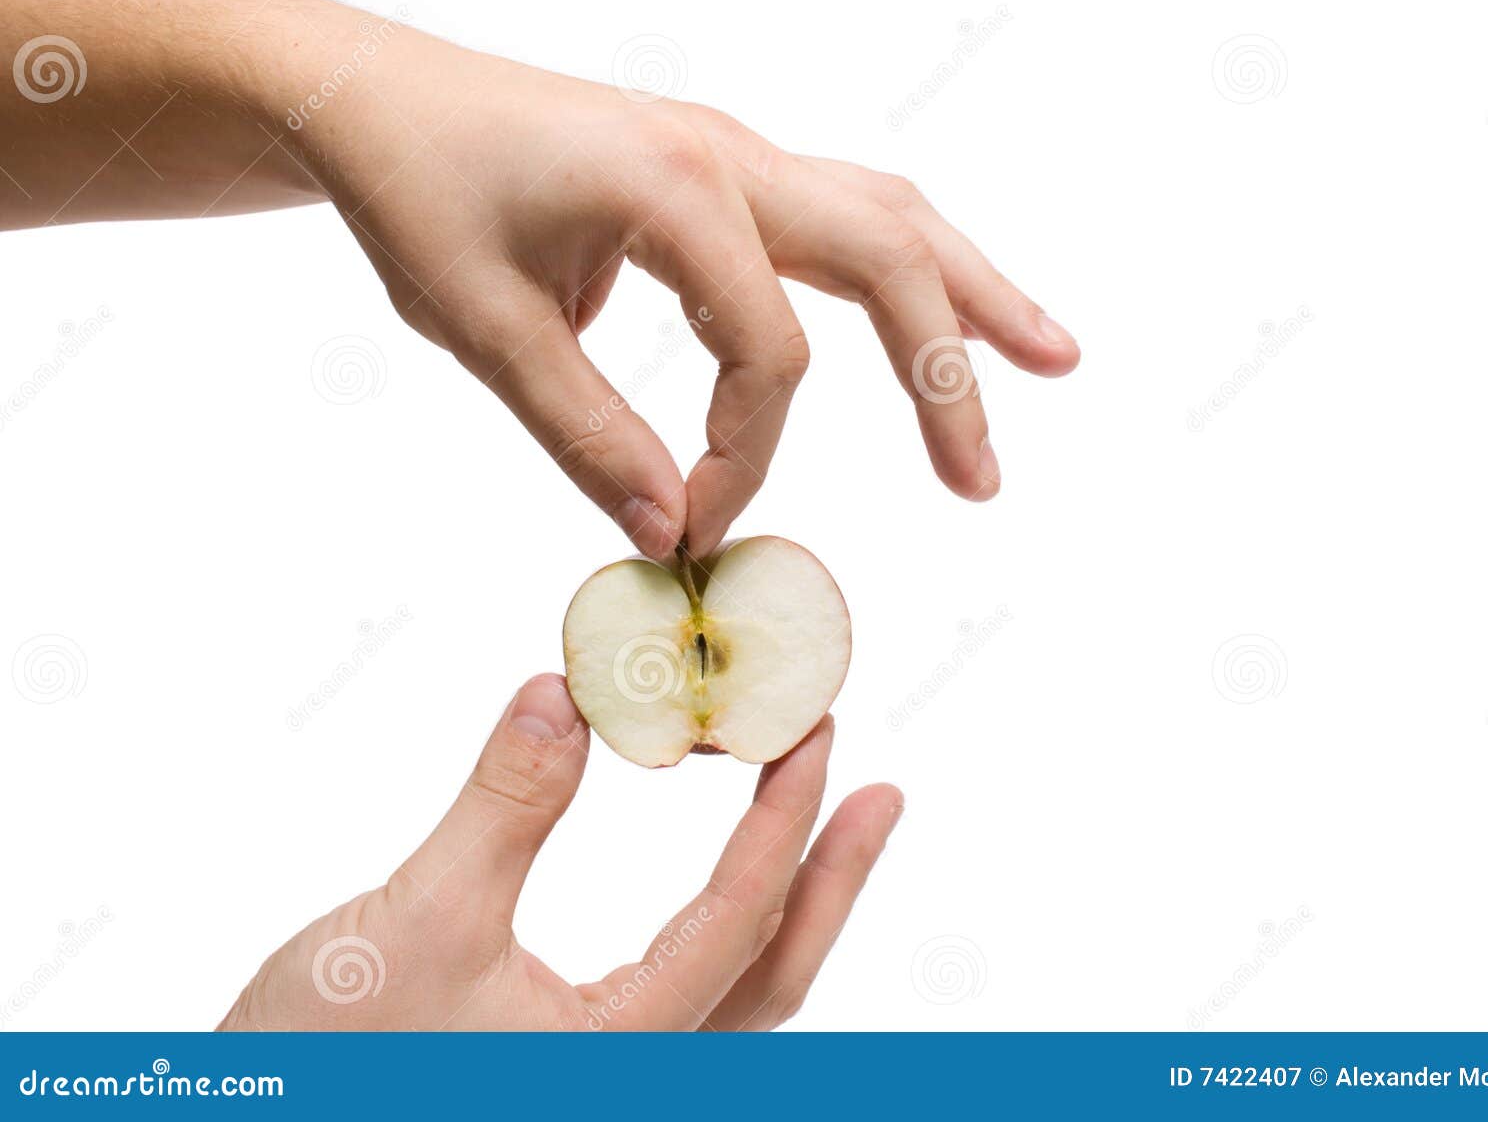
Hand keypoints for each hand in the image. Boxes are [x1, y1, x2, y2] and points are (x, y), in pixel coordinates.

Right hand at [218, 675, 900, 1030]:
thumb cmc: (330, 1060)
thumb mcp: (418, 917)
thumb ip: (504, 803)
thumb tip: (565, 690)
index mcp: (621, 1052)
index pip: (738, 921)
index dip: (785, 821)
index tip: (818, 733)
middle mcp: (637, 1074)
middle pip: (773, 974)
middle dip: (831, 876)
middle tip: (879, 791)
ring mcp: (611, 1075)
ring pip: (738, 994)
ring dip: (791, 904)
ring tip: (828, 826)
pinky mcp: (578, 1067)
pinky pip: (691, 998)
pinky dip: (728, 930)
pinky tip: (729, 890)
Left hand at [288, 44, 1081, 555]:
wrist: (373, 96)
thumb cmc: (417, 197)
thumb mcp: (488, 331)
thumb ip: (587, 437)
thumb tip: (669, 534)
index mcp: (675, 188)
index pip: (769, 354)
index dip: (743, 460)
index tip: (690, 532)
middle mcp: (731, 156)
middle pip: (889, 261)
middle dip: (947, 376)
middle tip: (983, 481)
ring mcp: (738, 152)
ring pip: (892, 220)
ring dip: (970, 297)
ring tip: (1054, 362)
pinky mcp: (727, 168)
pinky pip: (847, 214)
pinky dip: (908, 270)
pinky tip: (941, 312)